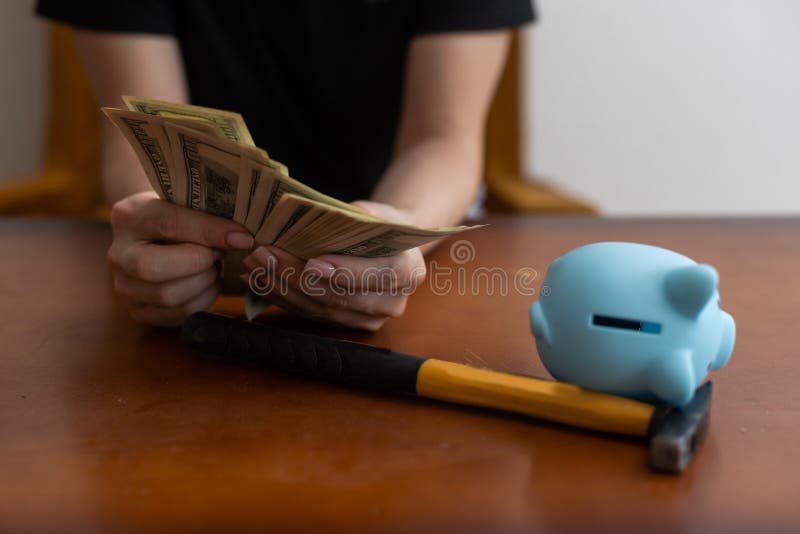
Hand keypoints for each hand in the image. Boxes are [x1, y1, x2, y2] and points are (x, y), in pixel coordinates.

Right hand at [107, 191, 253, 326]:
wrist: (154, 234)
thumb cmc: (178, 216)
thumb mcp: (187, 205)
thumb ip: (208, 218)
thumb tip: (242, 240)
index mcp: (129, 217)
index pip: (168, 223)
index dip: (209, 232)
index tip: (242, 237)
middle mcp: (118, 254)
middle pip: (154, 269)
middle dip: (199, 263)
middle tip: (217, 254)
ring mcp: (124, 287)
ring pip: (168, 296)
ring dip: (204, 282)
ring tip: (211, 267)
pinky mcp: (138, 311)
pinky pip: (177, 314)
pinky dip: (202, 300)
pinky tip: (205, 283)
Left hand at [241, 201, 426, 330]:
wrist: (387, 246)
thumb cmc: (381, 224)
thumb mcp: (378, 212)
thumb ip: (359, 218)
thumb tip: (327, 218)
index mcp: (409, 272)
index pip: (378, 276)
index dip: (346, 272)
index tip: (313, 262)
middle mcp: (392, 303)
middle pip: (342, 296)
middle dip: (299, 277)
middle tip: (267, 255)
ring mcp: (369, 319)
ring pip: (321, 309)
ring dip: (283, 287)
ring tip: (256, 263)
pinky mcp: (345, 324)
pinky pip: (310, 314)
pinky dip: (282, 297)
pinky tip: (260, 279)